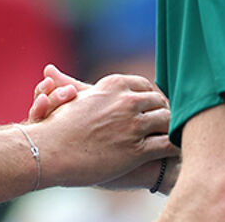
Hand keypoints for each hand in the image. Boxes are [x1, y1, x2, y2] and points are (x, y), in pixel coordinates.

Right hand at [26, 72, 173, 187]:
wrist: (50, 153)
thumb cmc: (56, 126)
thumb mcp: (69, 99)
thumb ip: (73, 84)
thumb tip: (49, 70)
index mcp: (114, 85)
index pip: (146, 86)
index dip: (151, 98)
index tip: (152, 107)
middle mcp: (127, 102)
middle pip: (161, 102)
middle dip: (165, 113)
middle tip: (168, 124)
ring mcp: (133, 126)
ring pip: (168, 122)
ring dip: (172, 129)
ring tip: (174, 138)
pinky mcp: (137, 150)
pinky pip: (167, 145)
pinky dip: (174, 147)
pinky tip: (174, 153)